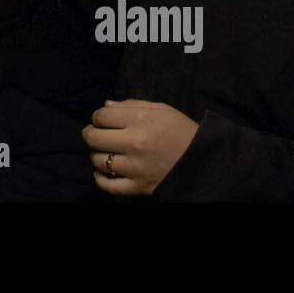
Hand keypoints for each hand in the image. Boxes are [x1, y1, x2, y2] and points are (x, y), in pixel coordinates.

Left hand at [81, 99, 198, 196]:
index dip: (98, 117)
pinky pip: (109, 186)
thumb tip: (105, 106)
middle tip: (95, 134)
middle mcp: (134, 144)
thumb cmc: (180, 130)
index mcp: (140, 121)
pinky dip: (100, 179)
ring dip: (96, 155)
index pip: (101, 116)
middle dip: (90, 134)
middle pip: (94, 138)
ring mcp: (135, 168)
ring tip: (104, 152)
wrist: (203, 160)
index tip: (102, 120)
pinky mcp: (138, 187)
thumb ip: (131, 105)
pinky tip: (102, 171)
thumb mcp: (161, 109)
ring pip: (98, 161)